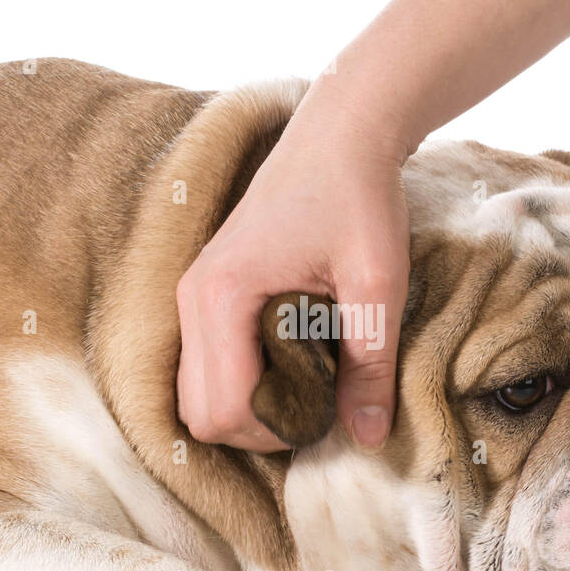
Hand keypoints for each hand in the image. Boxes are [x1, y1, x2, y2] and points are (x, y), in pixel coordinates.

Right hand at [176, 79, 410, 451]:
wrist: (341, 133)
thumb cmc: (359, 196)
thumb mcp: (377, 282)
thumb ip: (370, 363)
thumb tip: (368, 437)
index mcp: (223, 296)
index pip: (227, 409)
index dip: (281, 428)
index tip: (330, 405)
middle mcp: (192, 298)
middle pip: (201, 415)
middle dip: (262, 427)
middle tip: (321, 399)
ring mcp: (192, 295)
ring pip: (198, 397)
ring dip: (252, 407)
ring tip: (310, 378)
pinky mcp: (205, 293)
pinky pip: (207, 368)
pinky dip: (245, 382)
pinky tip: (295, 358)